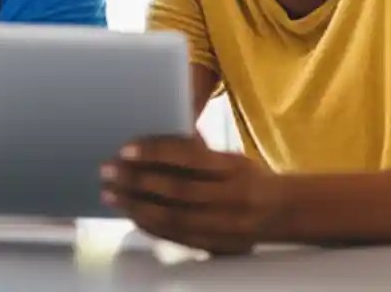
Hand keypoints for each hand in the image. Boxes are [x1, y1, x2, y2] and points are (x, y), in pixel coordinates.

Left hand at [100, 135, 279, 254]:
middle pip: (178, 191)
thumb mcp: (231, 158)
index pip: (191, 158)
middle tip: (108, 171)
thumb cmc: (248, 177)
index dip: (157, 153)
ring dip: (136, 205)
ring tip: (111, 194)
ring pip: (173, 218)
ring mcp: (224, 227)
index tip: (126, 148)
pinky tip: (131, 214)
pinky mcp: (216, 246)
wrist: (282, 213)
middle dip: (137, 181)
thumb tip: (154, 144)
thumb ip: (198, 153)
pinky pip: (176, 237)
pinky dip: (149, 225)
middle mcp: (232, 198)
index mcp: (235, 169)